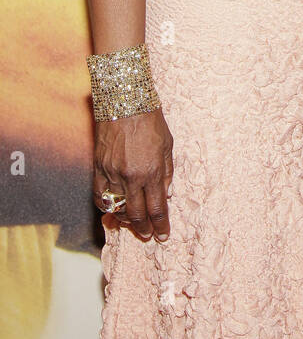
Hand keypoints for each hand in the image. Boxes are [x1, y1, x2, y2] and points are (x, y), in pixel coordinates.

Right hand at [93, 108, 173, 240]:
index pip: (157, 209)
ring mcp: (112, 173)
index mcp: (152, 171)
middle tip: (148, 236)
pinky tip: (112, 211)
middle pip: (136, 214)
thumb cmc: (151, 120)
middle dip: (143, 229)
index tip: (163, 235)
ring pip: (116, 208)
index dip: (160, 225)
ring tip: (132, 225)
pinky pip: (99, 196)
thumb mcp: (168, 145)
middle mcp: (131, 176)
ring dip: (124, 221)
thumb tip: (166, 195)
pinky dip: (106, 207)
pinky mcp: (98, 167)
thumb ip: (167, 172)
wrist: (124, 102)